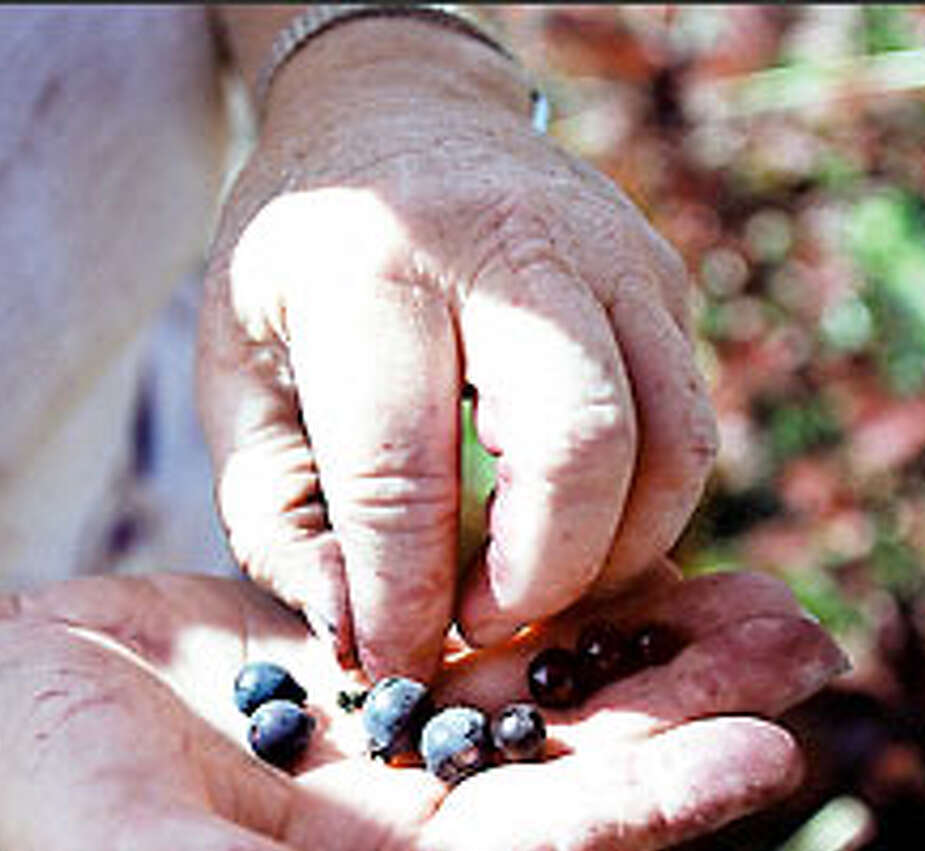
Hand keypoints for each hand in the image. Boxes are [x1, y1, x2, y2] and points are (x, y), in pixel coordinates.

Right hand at [0, 565, 845, 850]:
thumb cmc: (43, 798)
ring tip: (766, 597)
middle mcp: (415, 820)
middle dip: (696, 711)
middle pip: (583, 766)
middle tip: (813, 647)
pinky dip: (566, 597)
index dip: (657, 801)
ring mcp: (401, 744)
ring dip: (656, 651)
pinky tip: (638, 549)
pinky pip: (494, 631)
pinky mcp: (376, 667)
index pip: (546, 844)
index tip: (772, 752)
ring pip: (556, 694)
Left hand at [196, 16, 717, 680]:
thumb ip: (280, 522)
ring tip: (532, 591)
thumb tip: (362, 638)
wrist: (397, 110)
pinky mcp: (666, 282)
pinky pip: (688, 428)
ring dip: (614, 559)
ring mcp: (612, 255)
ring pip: (672, 448)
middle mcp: (511, 244)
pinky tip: (573, 537)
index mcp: (374, 265)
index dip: (402, 599)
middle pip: (580, 447)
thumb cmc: (301, 267)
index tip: (395, 666)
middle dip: (539, 578)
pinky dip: (645, 513)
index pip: (402, 473)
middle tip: (481, 628)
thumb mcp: (236, 378)